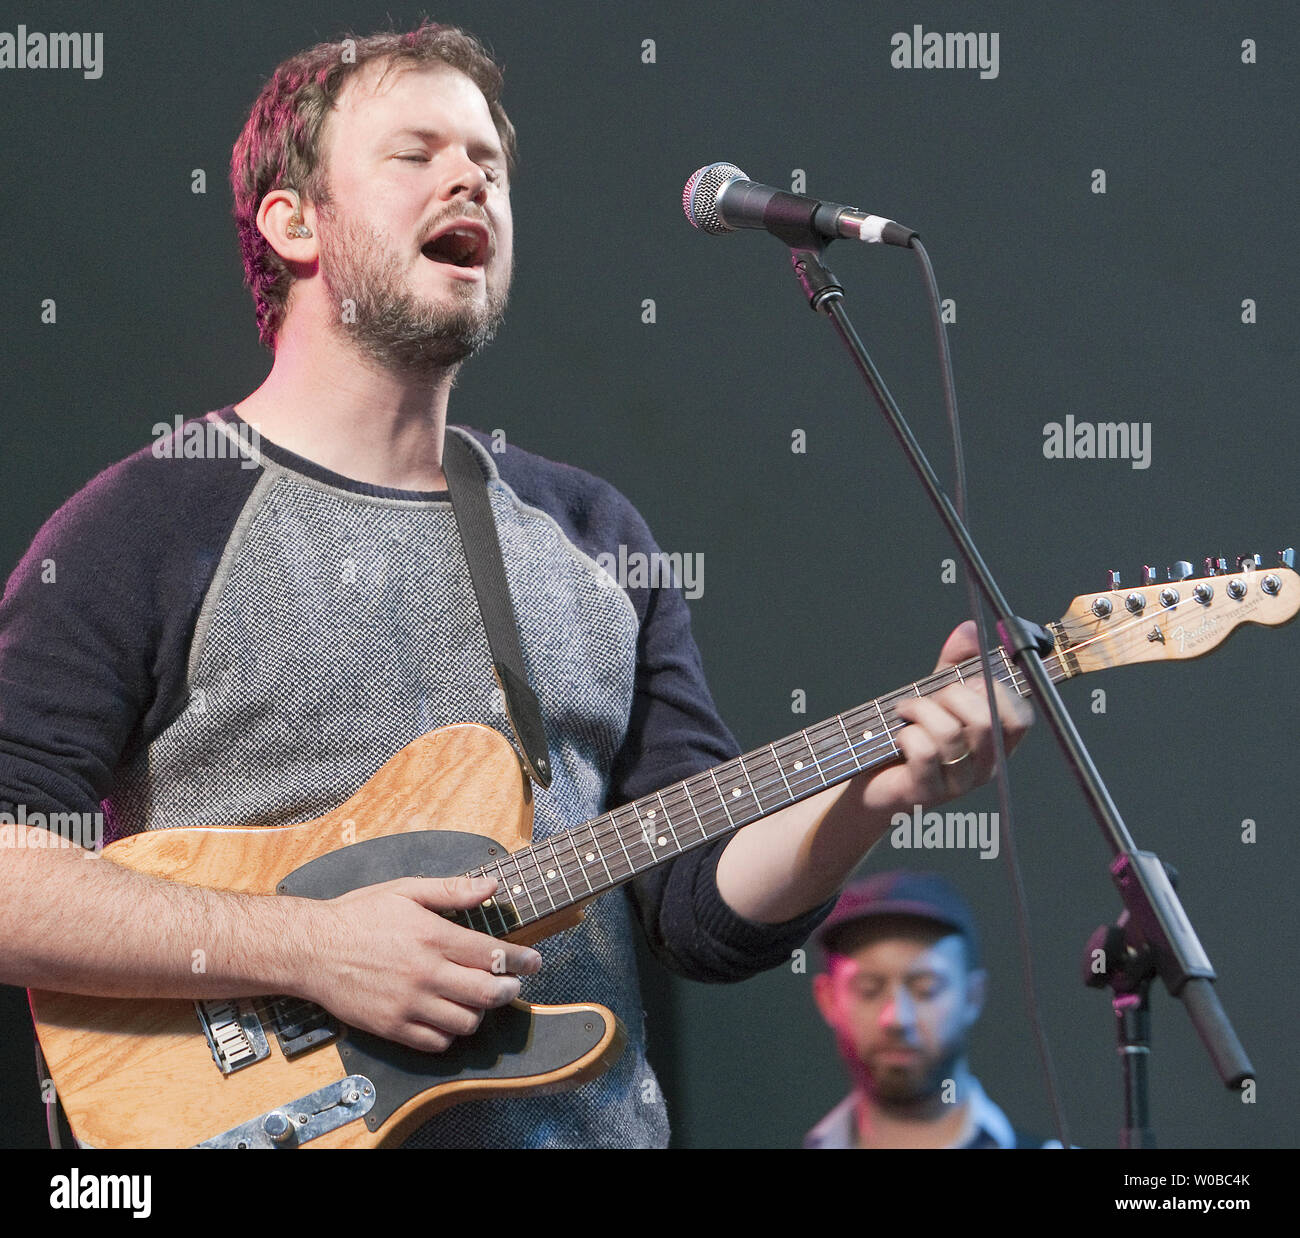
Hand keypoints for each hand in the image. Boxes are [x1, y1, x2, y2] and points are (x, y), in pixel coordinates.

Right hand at [303, 874, 542, 1051]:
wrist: (312, 949)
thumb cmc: (359, 915)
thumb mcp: (406, 890)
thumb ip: (452, 890)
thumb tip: (490, 887)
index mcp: (433, 937)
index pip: (493, 955)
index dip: (521, 960)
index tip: (535, 962)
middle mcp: (425, 973)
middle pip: (486, 994)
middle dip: (508, 990)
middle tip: (512, 985)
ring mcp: (408, 1004)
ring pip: (465, 1022)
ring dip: (479, 1012)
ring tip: (477, 1000)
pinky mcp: (392, 1027)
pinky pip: (436, 1042)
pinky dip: (450, 1034)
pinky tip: (448, 1016)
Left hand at [853, 620, 1032, 818]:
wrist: (872, 781)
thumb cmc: (910, 736)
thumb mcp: (936, 695)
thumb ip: (956, 663)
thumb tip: (970, 629)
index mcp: (996, 744)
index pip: (1020, 719)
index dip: (996, 692)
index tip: (968, 683)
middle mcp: (985, 767)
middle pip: (986, 721)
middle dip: (952, 695)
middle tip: (931, 697)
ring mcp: (958, 784)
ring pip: (950, 732)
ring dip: (920, 710)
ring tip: (906, 711)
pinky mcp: (927, 793)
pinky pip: (923, 751)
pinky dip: (906, 733)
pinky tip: (899, 735)